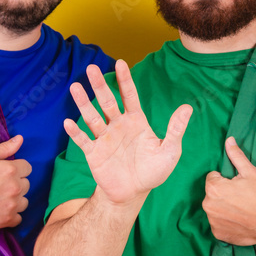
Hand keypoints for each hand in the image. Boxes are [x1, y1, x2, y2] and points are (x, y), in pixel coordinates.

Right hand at [0, 134, 30, 229]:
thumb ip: (3, 148)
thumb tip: (20, 139)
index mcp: (10, 170)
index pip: (27, 168)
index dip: (16, 169)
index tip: (4, 174)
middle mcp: (15, 187)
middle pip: (26, 184)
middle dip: (15, 184)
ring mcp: (12, 205)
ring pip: (24, 201)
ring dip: (15, 200)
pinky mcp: (7, 220)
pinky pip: (19, 218)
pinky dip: (11, 215)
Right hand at [64, 60, 191, 205]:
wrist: (133, 193)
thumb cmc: (152, 171)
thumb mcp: (169, 151)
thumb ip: (175, 129)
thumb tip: (188, 108)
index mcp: (136, 121)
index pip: (129, 96)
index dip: (125, 80)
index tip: (120, 62)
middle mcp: (118, 126)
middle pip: (107, 102)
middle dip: (100, 85)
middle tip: (91, 68)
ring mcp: (104, 138)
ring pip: (92, 117)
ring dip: (84, 103)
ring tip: (75, 87)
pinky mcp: (94, 153)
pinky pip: (83, 140)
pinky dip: (76, 132)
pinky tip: (68, 122)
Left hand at [203, 137, 255, 245]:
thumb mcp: (250, 172)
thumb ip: (236, 156)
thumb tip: (229, 140)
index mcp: (213, 188)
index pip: (212, 178)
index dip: (225, 180)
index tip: (236, 186)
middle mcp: (208, 204)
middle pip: (211, 193)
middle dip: (222, 193)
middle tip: (239, 198)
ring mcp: (212, 220)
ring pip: (213, 208)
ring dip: (222, 207)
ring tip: (239, 209)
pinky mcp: (217, 233)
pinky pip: (217, 223)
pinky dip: (224, 222)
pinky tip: (237, 220)